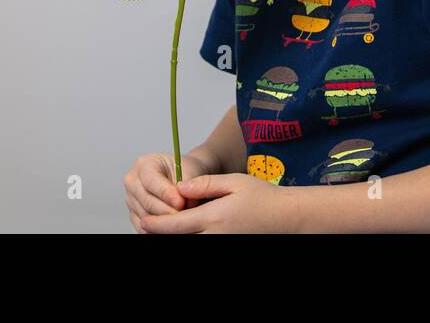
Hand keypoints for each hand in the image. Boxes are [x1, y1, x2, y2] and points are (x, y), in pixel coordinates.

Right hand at [123, 152, 211, 232]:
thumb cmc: (183, 170)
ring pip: (145, 217)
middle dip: (167, 211)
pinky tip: (171, 229)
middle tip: (183, 216)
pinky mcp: (134, 215)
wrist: (180, 176)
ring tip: (181, 222)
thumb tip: (186, 202)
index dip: (166, 193)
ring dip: (164, 222)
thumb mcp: (189, 169)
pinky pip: (143, 228)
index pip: (151, 180)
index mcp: (144, 164)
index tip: (181, 202)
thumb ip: (187, 183)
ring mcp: (131, 199)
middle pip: (147, 201)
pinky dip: (158, 230)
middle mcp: (132, 181)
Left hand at [139, 173, 300, 233]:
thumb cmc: (263, 197)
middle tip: (146, 226)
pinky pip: (202, 245)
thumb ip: (205, 184)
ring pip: (189, 243)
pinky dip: (190, 238)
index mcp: (214, 218)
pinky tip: (184, 232)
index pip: (176, 225)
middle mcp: (215, 237)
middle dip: (161, 233)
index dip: (157, 224)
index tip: (143, 221)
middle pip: (179, 239)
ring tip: (162, 229)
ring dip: (175, 236)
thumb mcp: (234, 182)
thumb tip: (181, 187)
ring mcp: (221, 245)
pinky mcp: (227, 247)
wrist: (286, 218)